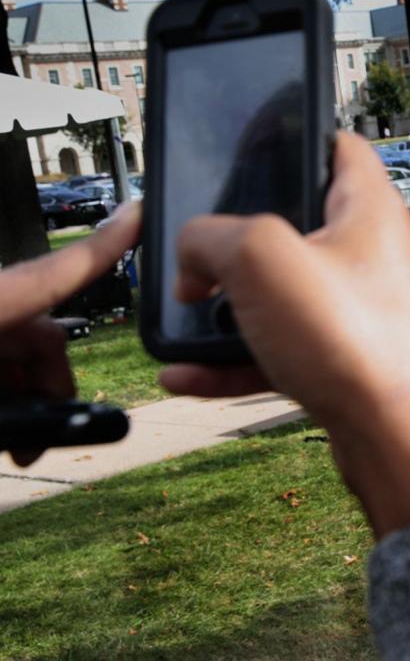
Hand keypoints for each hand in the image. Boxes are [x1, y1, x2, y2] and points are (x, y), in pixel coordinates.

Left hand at [0, 203, 140, 465]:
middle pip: (39, 330)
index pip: (58, 272)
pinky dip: (2, 391)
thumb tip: (35, 442)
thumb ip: (6, 421)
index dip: (108, 245)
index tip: (141, 215)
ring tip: (16, 448)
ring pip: (13, 348)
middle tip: (40, 440)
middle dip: (51, 385)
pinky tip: (2, 430)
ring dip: (23, 396)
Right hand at [160, 132, 409, 535]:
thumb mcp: (259, 258)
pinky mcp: (343, 357)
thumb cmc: (354, 339)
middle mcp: (368, 253)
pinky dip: (232, 359)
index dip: (292, 138)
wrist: (397, 437)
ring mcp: (356, 308)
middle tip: (196, 253)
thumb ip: (209, 236)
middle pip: (293, 225)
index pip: (336, 147)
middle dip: (236, 239)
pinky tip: (184, 373)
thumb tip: (192, 254)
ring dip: (226, 306)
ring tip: (180, 315)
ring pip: (279, 293)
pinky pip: (277, 348)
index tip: (247, 148)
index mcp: (366, 208)